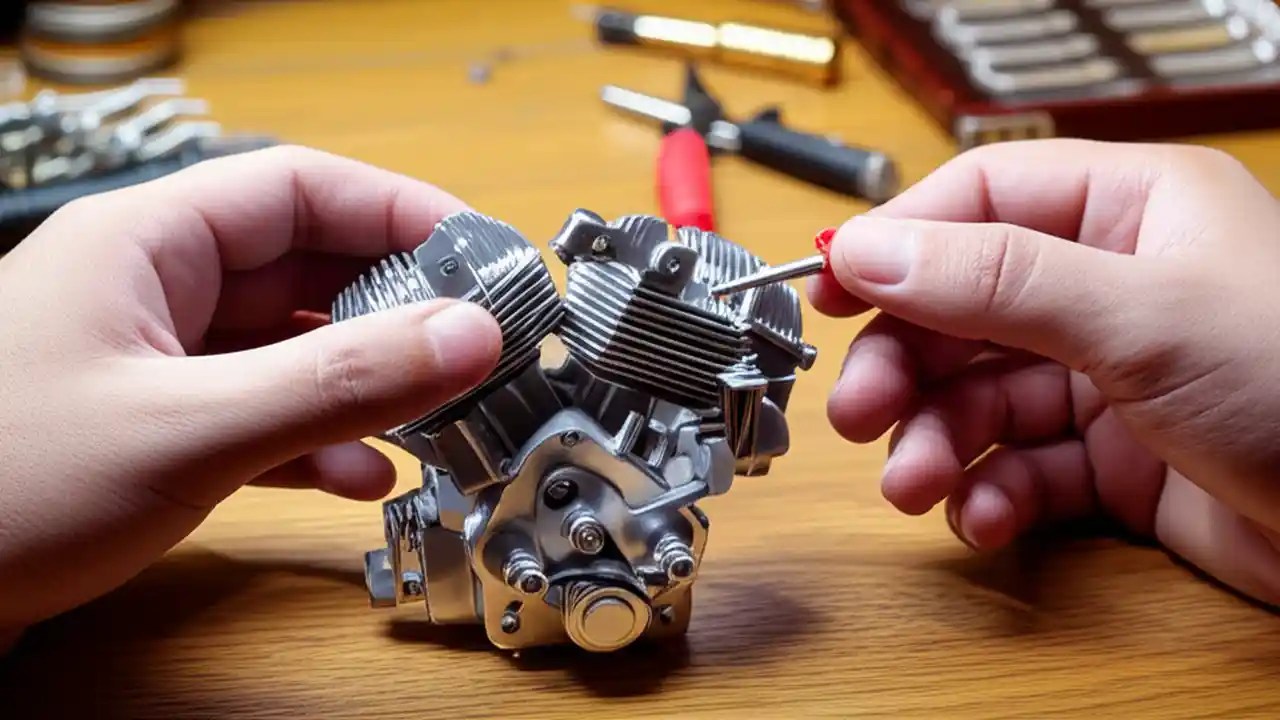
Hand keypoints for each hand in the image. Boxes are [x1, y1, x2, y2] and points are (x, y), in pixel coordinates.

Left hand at [0, 146, 501, 643]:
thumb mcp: (192, 429)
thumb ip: (339, 380)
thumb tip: (463, 336)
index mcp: (144, 244)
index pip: (298, 189)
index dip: (398, 210)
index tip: (476, 250)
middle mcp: (151, 289)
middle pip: (303, 267)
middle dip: (393, 308)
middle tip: (468, 343)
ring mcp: (153, 360)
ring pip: (289, 345)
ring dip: (362, 382)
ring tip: (430, 416)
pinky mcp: (156, 426)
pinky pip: (262, 410)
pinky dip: (317, 438)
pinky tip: (358, 475)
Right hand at [809, 139, 1279, 605]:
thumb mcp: (1136, 315)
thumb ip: (993, 279)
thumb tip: (870, 248)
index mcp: (1128, 212)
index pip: (977, 202)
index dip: (896, 244)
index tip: (828, 291)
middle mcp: (1111, 286)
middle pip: (961, 308)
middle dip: (905, 364)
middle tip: (860, 412)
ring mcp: (1108, 375)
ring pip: (979, 394)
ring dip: (933, 440)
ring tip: (914, 481)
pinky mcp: (1111, 458)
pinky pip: (1017, 464)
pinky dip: (986, 491)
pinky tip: (981, 513)